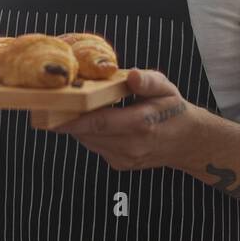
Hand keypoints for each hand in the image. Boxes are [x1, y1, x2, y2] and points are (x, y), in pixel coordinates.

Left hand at [51, 69, 199, 170]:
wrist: (187, 141)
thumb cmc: (173, 109)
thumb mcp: (166, 88)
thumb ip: (148, 81)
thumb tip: (131, 75)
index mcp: (141, 124)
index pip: (99, 122)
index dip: (73, 118)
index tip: (52, 112)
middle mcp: (131, 145)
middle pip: (88, 133)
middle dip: (70, 119)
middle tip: (56, 102)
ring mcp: (125, 159)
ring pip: (89, 141)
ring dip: (79, 126)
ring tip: (76, 108)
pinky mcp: (120, 165)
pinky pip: (95, 147)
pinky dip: (91, 134)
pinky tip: (97, 121)